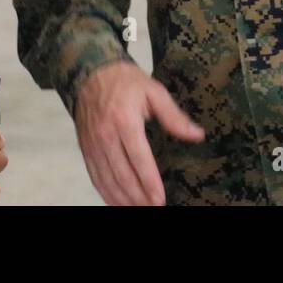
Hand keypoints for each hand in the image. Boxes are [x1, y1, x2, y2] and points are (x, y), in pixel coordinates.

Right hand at [74, 61, 204, 205]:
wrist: (90, 73)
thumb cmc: (125, 81)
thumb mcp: (153, 91)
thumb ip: (174, 116)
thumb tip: (197, 134)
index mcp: (125, 121)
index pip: (139, 158)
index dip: (149, 182)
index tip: (160, 199)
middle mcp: (106, 135)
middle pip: (122, 174)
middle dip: (138, 197)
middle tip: (153, 208)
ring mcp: (93, 144)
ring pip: (107, 180)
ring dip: (122, 199)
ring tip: (138, 209)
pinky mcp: (85, 148)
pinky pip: (94, 176)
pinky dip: (105, 193)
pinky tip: (117, 202)